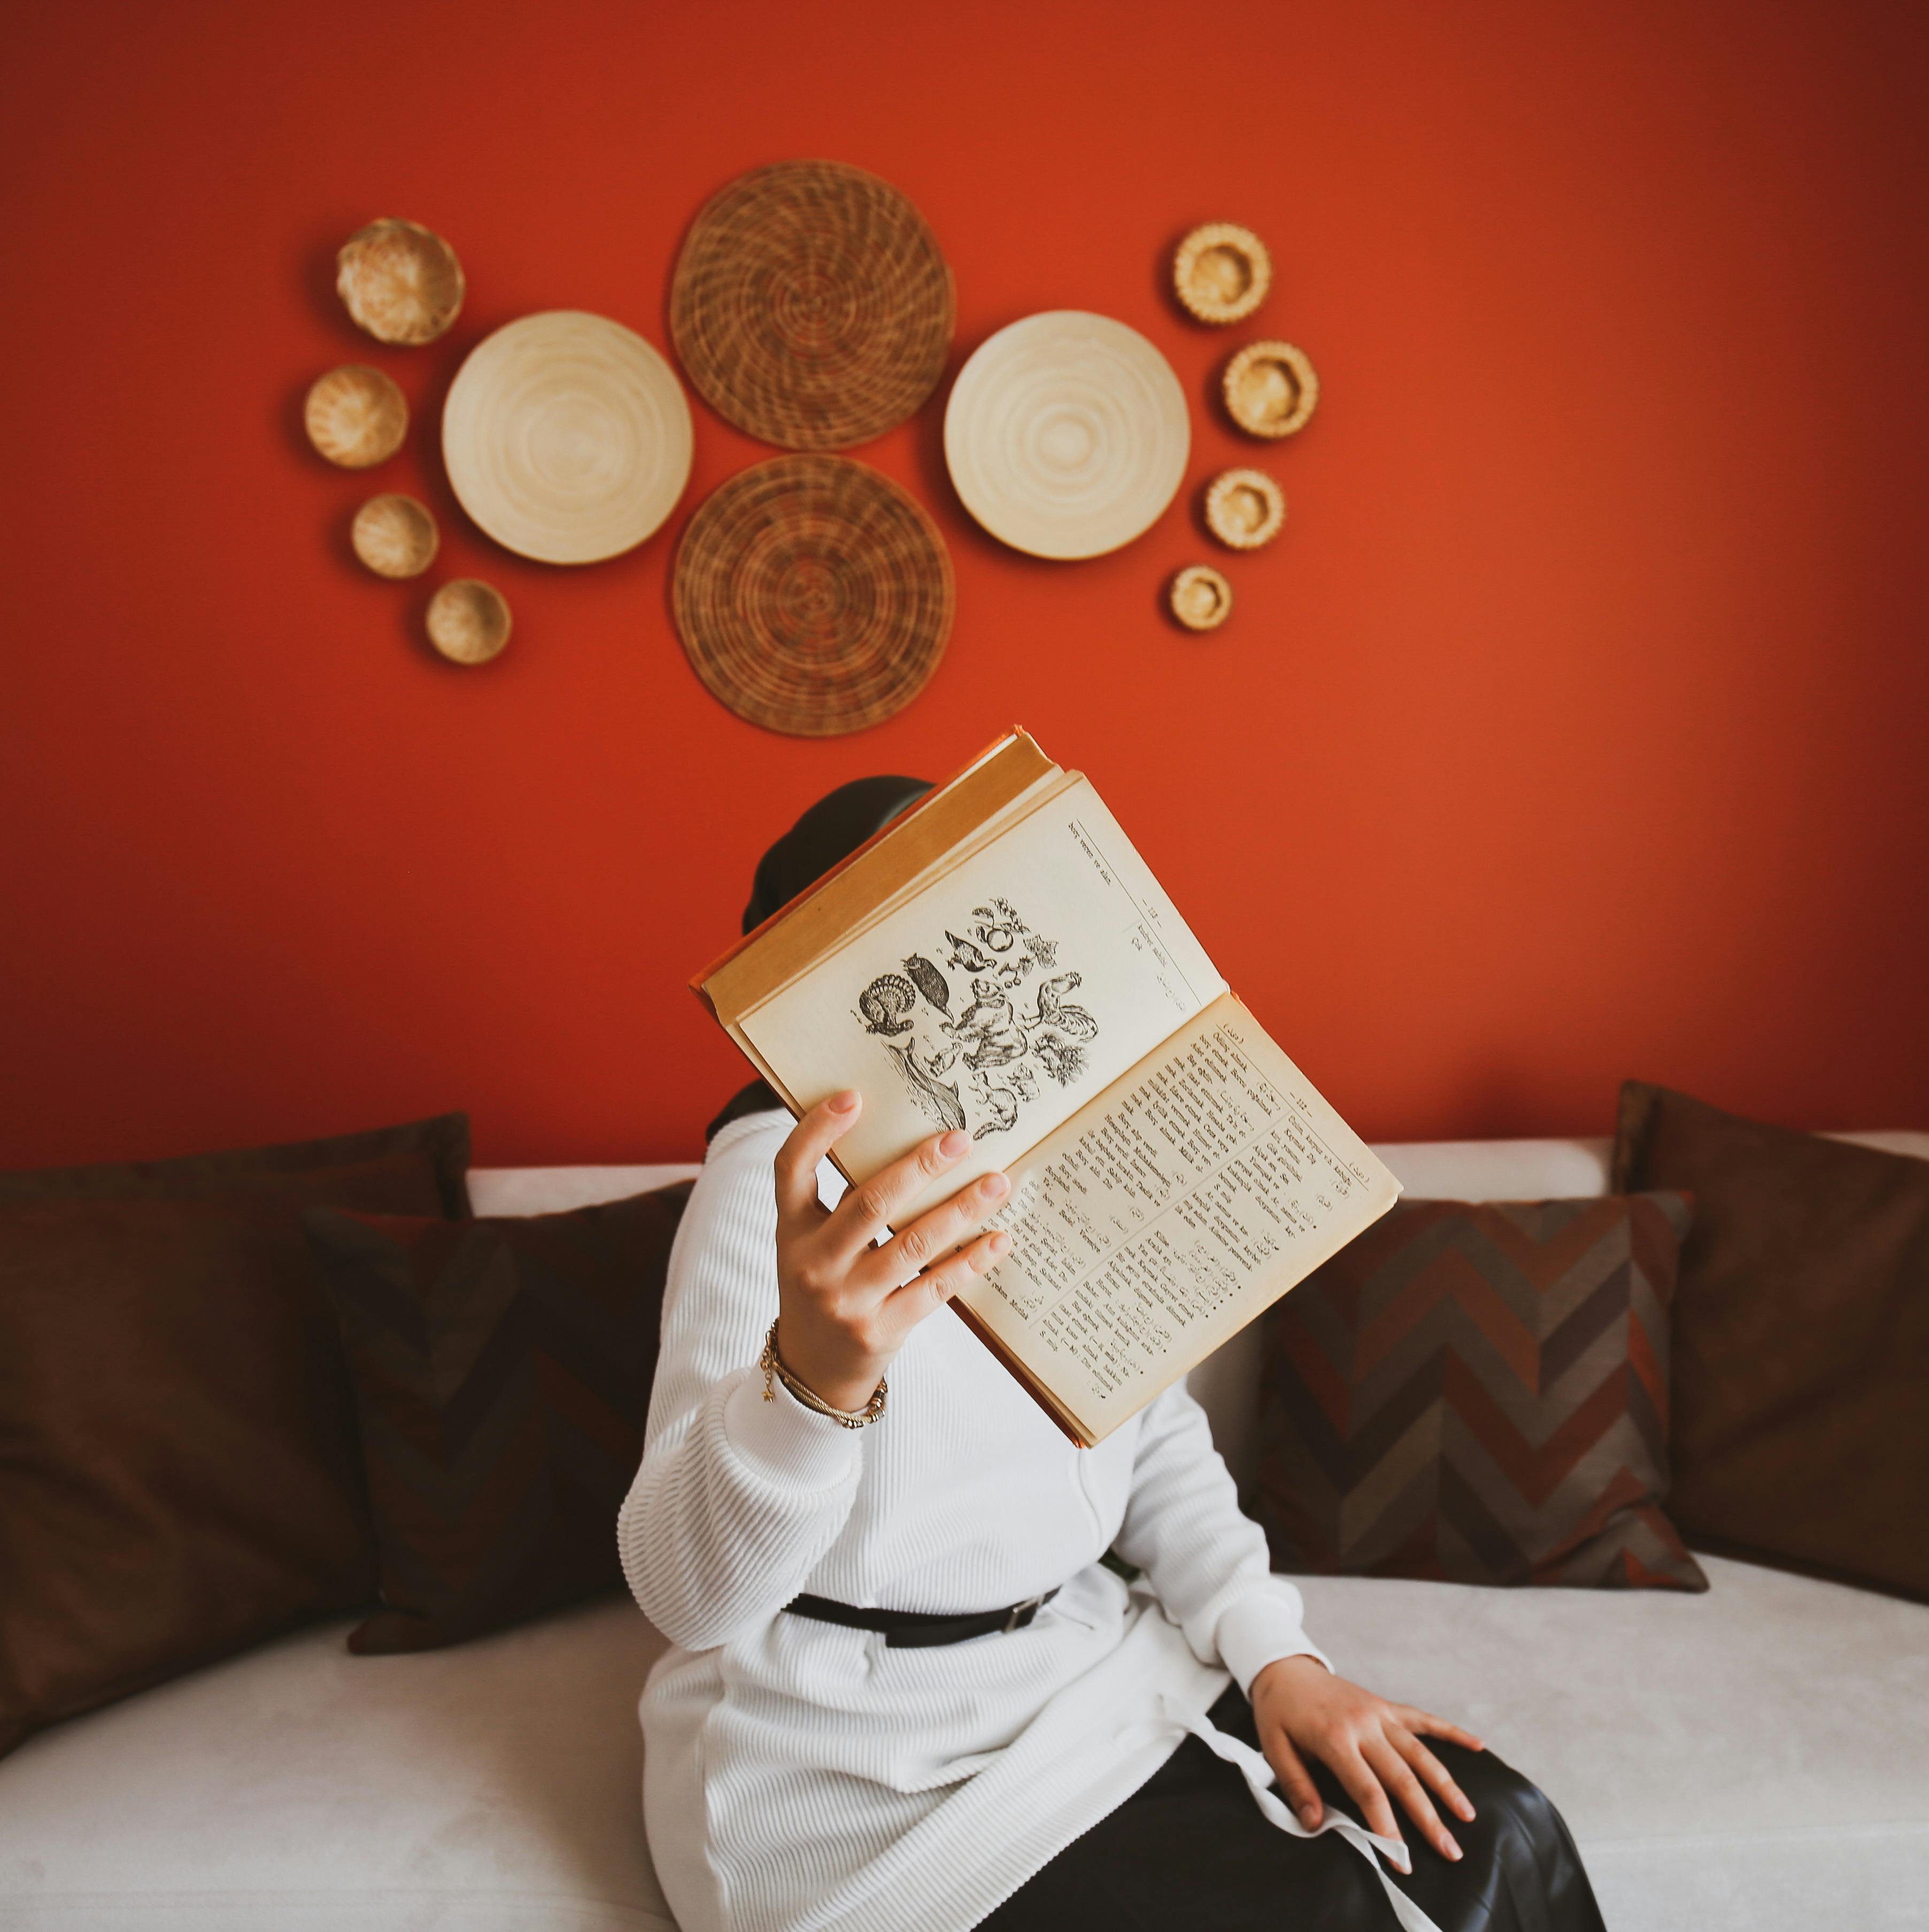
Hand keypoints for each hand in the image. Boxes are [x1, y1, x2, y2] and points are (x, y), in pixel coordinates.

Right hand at [772, 1092, 1010, 1411]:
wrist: (813, 1369)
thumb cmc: (822, 1283)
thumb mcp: (810, 1241)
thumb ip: (840, 1198)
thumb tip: (908, 1143)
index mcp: (790, 1229)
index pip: (790, 1168)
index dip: (816, 1130)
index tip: (853, 1097)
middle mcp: (813, 1263)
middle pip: (869, 1203)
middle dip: (919, 1167)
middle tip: (961, 1139)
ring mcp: (846, 1300)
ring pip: (912, 1244)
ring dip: (960, 1210)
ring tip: (997, 1182)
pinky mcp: (880, 1330)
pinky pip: (933, 1288)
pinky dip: (968, 1261)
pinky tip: (997, 1238)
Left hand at [1249, 1654, 1484, 1862]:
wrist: (1284, 1667)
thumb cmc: (1278, 1712)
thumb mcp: (1274, 1748)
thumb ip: (1296, 1786)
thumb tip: (1315, 1825)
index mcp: (1335, 1739)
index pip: (1368, 1792)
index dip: (1386, 1829)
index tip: (1401, 1860)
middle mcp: (1364, 1725)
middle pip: (1403, 1778)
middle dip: (1429, 1818)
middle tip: (1451, 1851)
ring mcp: (1379, 1713)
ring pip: (1420, 1753)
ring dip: (1446, 1785)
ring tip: (1467, 1816)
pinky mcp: (1386, 1706)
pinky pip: (1423, 1719)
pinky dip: (1451, 1731)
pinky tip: (1477, 1745)